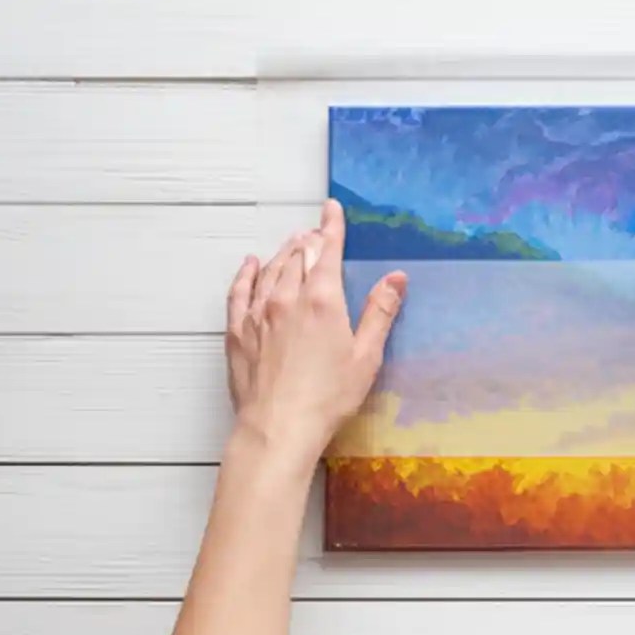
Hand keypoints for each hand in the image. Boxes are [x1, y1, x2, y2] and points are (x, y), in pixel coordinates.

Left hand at [224, 200, 406, 465]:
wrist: (278, 427)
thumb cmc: (329, 397)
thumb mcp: (366, 356)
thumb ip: (380, 312)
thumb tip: (396, 278)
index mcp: (323, 300)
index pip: (327, 251)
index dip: (331, 226)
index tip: (331, 208)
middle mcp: (287, 298)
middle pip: (298, 255)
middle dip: (310, 239)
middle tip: (317, 230)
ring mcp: (258, 313)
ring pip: (270, 269)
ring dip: (284, 251)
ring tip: (293, 242)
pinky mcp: (238, 331)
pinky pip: (239, 291)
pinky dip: (247, 273)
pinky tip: (251, 264)